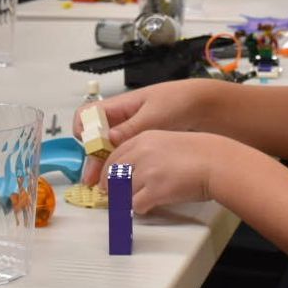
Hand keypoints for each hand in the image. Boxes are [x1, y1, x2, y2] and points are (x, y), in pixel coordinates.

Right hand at [75, 80, 210, 183]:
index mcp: (121, 105)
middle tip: (92, 179)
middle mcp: (122, 118)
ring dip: (104, 166)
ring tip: (104, 186)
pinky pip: (123, 154)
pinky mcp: (142, 143)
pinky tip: (120, 180)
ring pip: (109, 149)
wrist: (204, 105)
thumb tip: (108, 139)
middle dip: (92, 158)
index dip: (83, 129)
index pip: (89, 114)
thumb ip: (130, 127)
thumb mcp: (154, 115)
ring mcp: (131, 131)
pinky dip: (119, 166)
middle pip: (97, 138)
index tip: (88, 146)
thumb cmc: (179, 101)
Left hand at [106, 130, 241, 213]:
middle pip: (112, 175)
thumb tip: (133, 170)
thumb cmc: (201, 153)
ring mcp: (147, 172)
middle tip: (115, 198)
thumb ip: (148, 152)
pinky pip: (135, 205)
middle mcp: (141, 153)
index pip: (114, 156)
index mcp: (144, 139)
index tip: (107, 182)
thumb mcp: (168, 141)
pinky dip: (140, 208)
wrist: (217, 162)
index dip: (107, 173)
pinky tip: (150, 205)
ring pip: (121, 192)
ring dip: (128, 199)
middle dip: (111, 189)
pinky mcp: (154, 190)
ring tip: (138, 201)